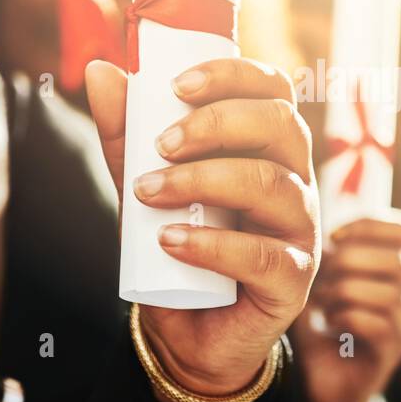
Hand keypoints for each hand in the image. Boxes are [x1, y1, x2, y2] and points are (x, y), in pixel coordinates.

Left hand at [85, 57, 319, 398]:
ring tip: (149, 193)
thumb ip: (125, 136)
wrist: (185, 330)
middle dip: (216, 123)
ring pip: (271, 184)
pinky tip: (170, 240)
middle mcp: (295, 180)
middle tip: (159, 145)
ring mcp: (300, 229)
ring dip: (202, 180)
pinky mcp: (293, 279)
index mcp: (269, 147)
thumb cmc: (173, 246)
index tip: (176, 85)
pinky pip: (262, 254)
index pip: (274, 90)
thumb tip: (100, 71)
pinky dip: (211, 244)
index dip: (233, 76)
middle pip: (282, 125)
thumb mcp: (142, 185)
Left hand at [292, 212, 400, 401]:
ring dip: (346, 291)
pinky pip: (380, 323)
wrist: (319, 384)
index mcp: (398, 270)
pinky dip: (347, 317)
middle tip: (320, 276)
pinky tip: (328, 322)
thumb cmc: (319, 325)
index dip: (372, 225)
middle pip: (400, 260)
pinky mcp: (392, 353)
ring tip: (321, 302)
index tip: (334, 235)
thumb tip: (315, 214)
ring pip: (392, 292)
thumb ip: (328, 248)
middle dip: (352, 260)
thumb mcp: (319, 278)